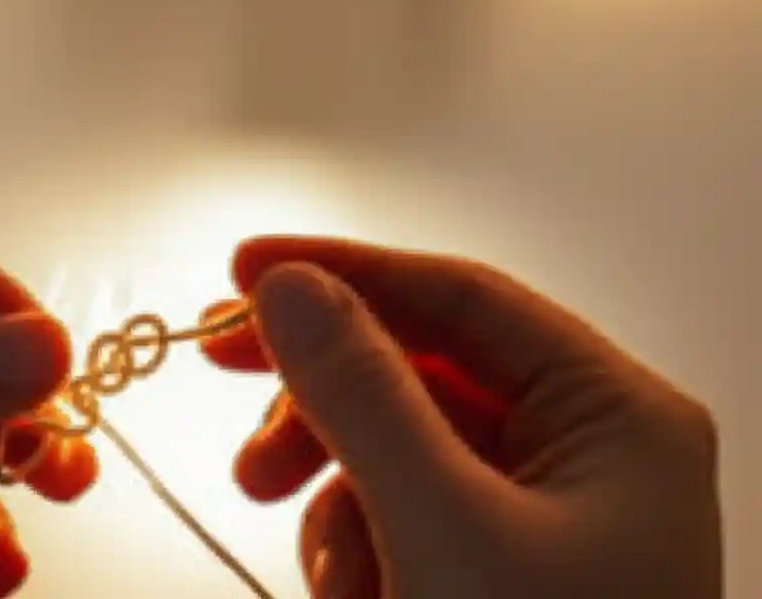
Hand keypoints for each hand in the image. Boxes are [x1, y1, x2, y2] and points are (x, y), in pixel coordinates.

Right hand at [202, 237, 719, 598]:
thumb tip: (289, 285)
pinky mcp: (498, 567)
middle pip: (423, 368)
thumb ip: (363, 394)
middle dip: (324, 394)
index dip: (344, 271)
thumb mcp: (442, 533)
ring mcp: (543, 514)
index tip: (241, 270)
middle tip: (223, 385)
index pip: (460, 297)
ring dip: (336, 490)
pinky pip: (402, 514)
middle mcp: (586, 450)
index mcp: (615, 416)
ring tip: (326, 570)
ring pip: (400, 445)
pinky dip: (357, 546)